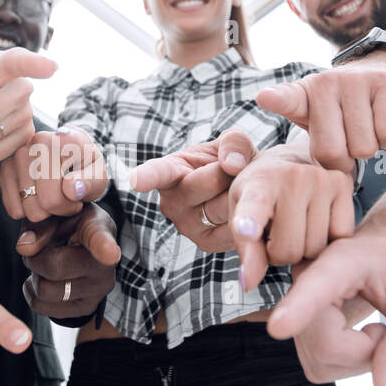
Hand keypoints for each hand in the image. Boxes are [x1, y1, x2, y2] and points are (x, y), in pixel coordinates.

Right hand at [0, 127, 108, 221]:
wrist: (70, 151)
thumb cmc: (85, 165)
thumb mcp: (98, 174)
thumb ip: (91, 182)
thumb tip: (70, 189)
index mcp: (62, 141)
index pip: (57, 195)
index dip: (70, 204)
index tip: (76, 194)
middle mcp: (35, 143)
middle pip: (42, 204)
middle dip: (58, 209)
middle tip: (66, 197)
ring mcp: (17, 154)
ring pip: (27, 208)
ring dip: (42, 210)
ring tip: (54, 194)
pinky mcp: (5, 167)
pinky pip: (13, 207)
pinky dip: (26, 209)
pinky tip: (38, 195)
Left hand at [16, 203, 120, 319]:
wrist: (87, 251)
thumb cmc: (69, 227)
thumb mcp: (55, 216)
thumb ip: (39, 227)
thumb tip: (24, 248)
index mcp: (98, 231)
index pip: (101, 240)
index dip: (104, 247)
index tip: (109, 253)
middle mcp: (105, 264)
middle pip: (53, 267)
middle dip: (34, 259)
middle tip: (39, 251)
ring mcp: (98, 290)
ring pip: (44, 291)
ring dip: (35, 277)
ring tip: (45, 266)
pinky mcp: (86, 308)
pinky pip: (41, 307)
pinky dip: (32, 293)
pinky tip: (43, 280)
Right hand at [126, 129, 255, 251]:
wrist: (249, 192)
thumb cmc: (232, 162)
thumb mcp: (233, 143)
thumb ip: (234, 143)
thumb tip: (232, 165)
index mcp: (169, 171)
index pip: (156, 173)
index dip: (146, 176)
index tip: (136, 180)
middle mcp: (170, 202)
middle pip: (206, 183)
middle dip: (229, 173)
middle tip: (234, 170)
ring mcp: (185, 226)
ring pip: (222, 207)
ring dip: (239, 195)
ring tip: (237, 190)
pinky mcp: (205, 243)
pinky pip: (234, 227)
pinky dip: (245, 216)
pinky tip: (242, 209)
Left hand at [228, 145, 355, 291]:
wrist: (286, 165)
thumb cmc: (260, 197)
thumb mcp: (242, 220)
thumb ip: (246, 251)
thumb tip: (249, 283)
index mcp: (257, 184)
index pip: (254, 209)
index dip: (249, 224)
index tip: (246, 232)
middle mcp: (290, 177)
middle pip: (289, 251)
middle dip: (281, 254)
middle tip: (277, 234)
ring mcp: (320, 178)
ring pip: (316, 249)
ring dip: (304, 249)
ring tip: (296, 227)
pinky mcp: (343, 184)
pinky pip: (341, 236)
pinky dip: (329, 240)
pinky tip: (317, 223)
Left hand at [256, 54, 385, 172]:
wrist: (380, 69)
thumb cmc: (341, 107)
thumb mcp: (313, 117)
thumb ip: (304, 140)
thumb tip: (308, 171)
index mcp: (302, 96)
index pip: (287, 99)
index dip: (276, 99)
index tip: (265, 98)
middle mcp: (326, 84)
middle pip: (331, 152)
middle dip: (343, 161)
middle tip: (346, 144)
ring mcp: (356, 81)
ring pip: (364, 148)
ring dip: (368, 150)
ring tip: (365, 130)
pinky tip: (382, 125)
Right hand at [266, 220, 385, 385]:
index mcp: (342, 262)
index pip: (315, 287)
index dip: (297, 308)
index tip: (280, 326)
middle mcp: (306, 282)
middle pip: (326, 347)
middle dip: (367, 352)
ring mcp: (296, 307)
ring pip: (321, 363)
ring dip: (359, 359)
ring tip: (374, 329)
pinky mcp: (298, 330)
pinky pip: (319, 368)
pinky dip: (349, 363)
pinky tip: (359, 337)